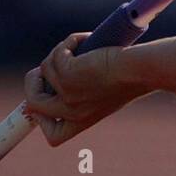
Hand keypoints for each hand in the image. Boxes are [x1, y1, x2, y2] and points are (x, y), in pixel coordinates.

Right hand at [24, 33, 146, 145]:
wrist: (143, 71)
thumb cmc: (135, 77)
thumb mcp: (108, 92)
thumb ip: (88, 93)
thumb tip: (63, 76)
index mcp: (83, 122)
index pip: (54, 137)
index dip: (42, 119)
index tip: (46, 96)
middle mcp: (72, 113)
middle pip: (32, 104)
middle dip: (32, 82)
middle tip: (47, 66)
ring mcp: (67, 94)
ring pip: (44, 70)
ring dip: (59, 52)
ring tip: (82, 44)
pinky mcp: (68, 74)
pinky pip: (57, 53)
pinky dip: (70, 42)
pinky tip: (86, 38)